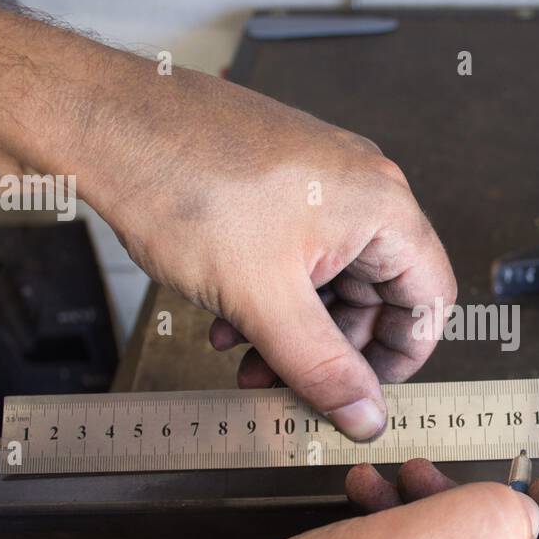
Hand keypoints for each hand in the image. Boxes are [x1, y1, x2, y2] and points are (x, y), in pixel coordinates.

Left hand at [79, 67, 455, 440]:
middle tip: (288, 385)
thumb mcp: (263, 300)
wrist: (108, 123)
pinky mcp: (281, 181)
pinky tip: (228, 319)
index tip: (365, 396)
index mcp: (380, 205)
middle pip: (379, 293)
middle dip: (332, 350)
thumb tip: (366, 416)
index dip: (402, 358)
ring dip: (294, 330)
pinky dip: (270, 296)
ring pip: (332, 278)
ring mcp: (319, 180)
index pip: (430, 298)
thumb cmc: (184, 184)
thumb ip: (322, 368)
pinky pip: (297, 254)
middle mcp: (360, 185)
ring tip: (245, 357)